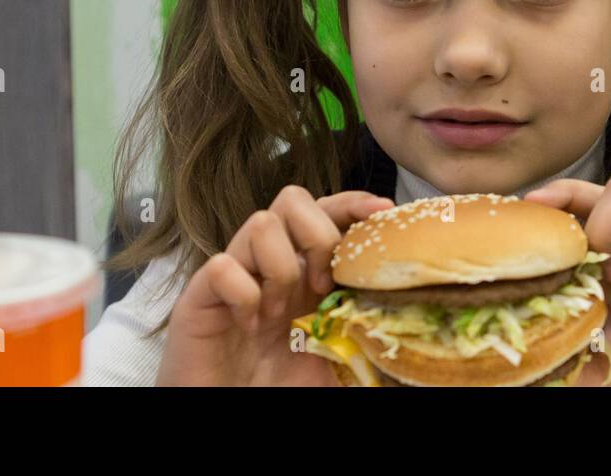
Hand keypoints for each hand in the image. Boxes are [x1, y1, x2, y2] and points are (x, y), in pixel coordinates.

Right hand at [155, 186, 393, 385]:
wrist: (229, 411)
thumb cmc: (279, 386)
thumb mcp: (334, 356)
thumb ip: (362, 330)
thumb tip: (411, 325)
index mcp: (303, 269)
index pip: (328, 210)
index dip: (355, 202)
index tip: (384, 213)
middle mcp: (268, 262)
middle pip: (293, 199)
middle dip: (316, 235)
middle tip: (320, 287)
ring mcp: (234, 274)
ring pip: (260, 223)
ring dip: (280, 268)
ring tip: (278, 315)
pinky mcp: (200, 295)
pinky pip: (222, 266)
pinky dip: (243, 295)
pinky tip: (248, 324)